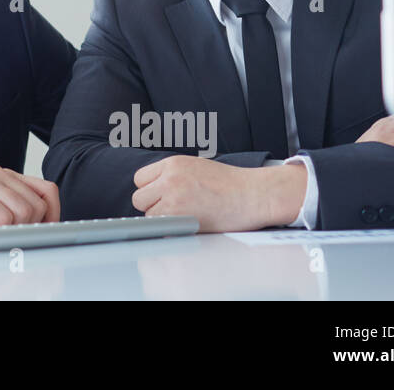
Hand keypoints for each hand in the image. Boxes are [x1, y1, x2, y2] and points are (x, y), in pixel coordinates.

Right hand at [0, 165, 59, 232]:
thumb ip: (9, 208)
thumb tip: (40, 229)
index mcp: (4, 175)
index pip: (47, 190)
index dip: (53, 214)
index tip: (45, 232)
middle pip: (38, 204)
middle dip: (31, 227)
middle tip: (12, 237)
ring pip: (23, 211)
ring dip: (14, 230)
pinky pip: (2, 216)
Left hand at [132, 155, 305, 231]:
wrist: (254, 194)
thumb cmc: (230, 184)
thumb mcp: (196, 167)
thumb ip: (172, 175)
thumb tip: (153, 190)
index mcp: (172, 163)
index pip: (140, 178)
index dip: (150, 190)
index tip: (162, 197)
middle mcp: (170, 178)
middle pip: (139, 197)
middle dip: (152, 205)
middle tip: (173, 210)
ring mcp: (174, 197)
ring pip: (149, 215)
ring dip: (162, 219)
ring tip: (184, 217)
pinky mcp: (181, 217)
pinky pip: (162, 228)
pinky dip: (170, 230)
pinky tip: (187, 226)